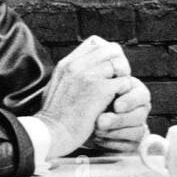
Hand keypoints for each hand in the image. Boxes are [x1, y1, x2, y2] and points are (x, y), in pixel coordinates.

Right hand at [35, 36, 134, 158]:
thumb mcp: (57, 87)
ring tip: (118, 92)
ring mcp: (89, 76)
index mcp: (67, 63)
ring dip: (124, 78)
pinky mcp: (100, 90)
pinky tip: (117, 103)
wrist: (51, 134)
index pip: (95, 42)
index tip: (107, 70)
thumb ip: (71, 75)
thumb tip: (85, 70)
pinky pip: (125, 82)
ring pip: (120, 64)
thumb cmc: (55, 117)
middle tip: (118, 80)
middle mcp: (77, 65)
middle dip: (120, 63)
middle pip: (112, 49)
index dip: (106, 54)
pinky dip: (125, 92)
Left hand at [87, 76, 151, 152]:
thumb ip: (102, 82)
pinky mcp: (132, 143)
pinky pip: (129, 146)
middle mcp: (139, 109)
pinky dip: (112, 143)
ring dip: (114, 132)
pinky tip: (99, 139)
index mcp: (134, 91)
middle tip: (100, 122)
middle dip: (119, 120)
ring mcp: (137, 126)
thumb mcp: (94, 89)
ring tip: (96, 130)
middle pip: (141, 115)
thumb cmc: (87, 102)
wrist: (78, 124)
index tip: (116, 106)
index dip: (131, 101)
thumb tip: (107, 81)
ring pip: (137, 131)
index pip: (142, 95)